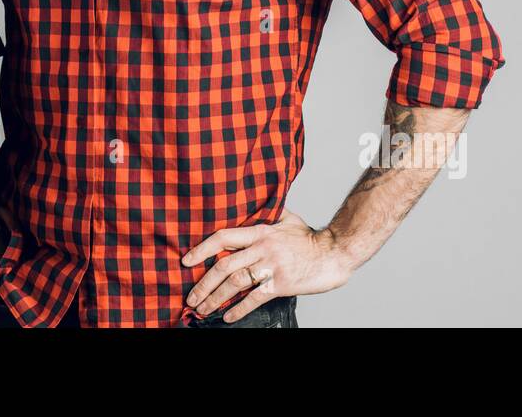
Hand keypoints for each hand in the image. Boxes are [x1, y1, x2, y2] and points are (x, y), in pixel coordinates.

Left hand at [181, 209, 353, 322]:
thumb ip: (268, 213)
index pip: (223, 237)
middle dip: (203, 283)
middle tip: (191, 295)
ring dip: (215, 298)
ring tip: (202, 308)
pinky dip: (238, 309)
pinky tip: (227, 317)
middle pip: (224, 266)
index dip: (202, 249)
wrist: (335, 253)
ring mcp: (270, 267)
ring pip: (235, 284)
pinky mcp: (280, 284)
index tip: (187, 260)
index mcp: (260, 231)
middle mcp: (262, 248)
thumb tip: (254, 203)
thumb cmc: (310, 237)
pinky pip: (254, 298)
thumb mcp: (287, 217)